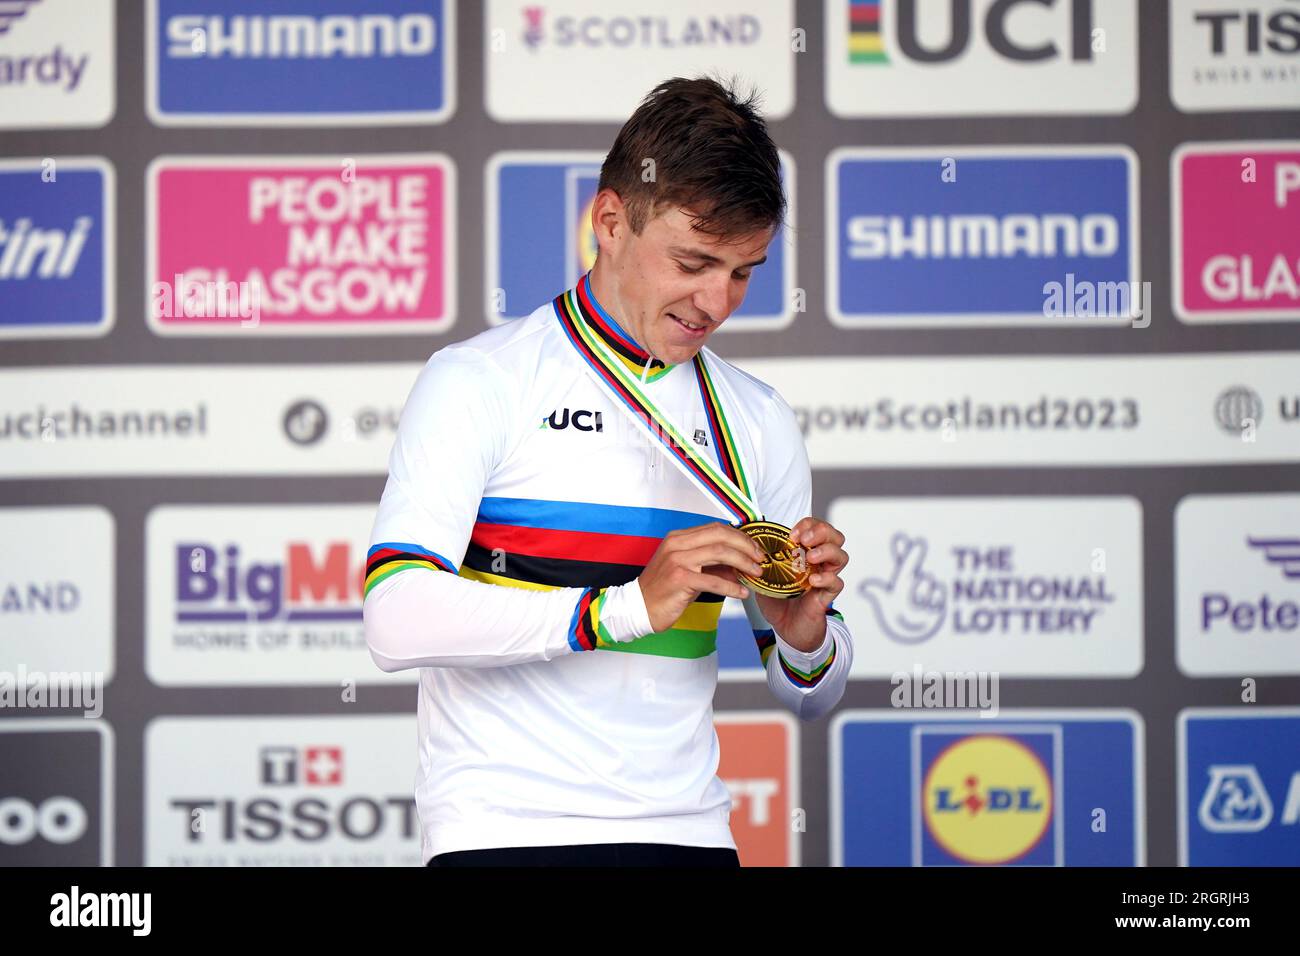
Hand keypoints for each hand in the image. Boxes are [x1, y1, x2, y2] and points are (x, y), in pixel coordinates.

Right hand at [638, 523, 766, 632]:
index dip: (739, 537)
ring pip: (720, 553)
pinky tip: (742, 593)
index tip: (754, 548)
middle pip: (720, 535)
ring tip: (756, 573)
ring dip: (743, 563)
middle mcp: (677, 544)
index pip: (716, 528)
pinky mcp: (680, 579)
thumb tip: (740, 567)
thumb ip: (713, 566)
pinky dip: (732, 587)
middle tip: (760, 558)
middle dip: (745, 546)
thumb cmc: (664, 590)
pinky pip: (713, 581)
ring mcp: (677, 560)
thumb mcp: (690, 572)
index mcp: (679, 537)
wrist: (639, 608)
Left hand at [753, 517, 848, 652]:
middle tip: (805, 540)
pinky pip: (836, 583)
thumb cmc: (779, 602)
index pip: (816, 528)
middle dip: (821, 532)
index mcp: (805, 553)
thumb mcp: (764, 578)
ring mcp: (825, 578)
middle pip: (835, 537)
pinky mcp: (827, 596)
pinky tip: (812, 581)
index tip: (792, 533)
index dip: (808, 525)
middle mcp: (819, 563)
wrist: (787, 630)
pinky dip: (826, 579)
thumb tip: (744, 549)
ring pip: (841, 556)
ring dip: (827, 552)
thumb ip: (758, 563)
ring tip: (811, 557)